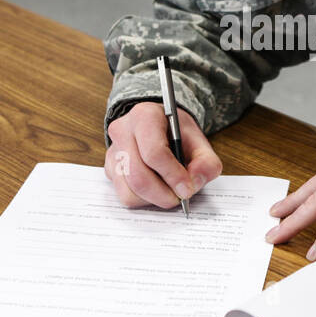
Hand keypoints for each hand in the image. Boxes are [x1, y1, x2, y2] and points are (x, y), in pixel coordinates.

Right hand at [105, 101, 222, 208]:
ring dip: (155, 199)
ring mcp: (113, 152)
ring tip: (170, 191)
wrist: (159, 128)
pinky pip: (125, 196)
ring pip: (130, 191)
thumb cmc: (178, 134)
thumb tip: (194, 183)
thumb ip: (206, 162)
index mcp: (145, 116)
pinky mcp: (110, 170)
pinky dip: (145, 200)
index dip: (173, 176)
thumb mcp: (199, 141)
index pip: (154, 152)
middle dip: (164, 194)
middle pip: (139, 176)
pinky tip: (157, 189)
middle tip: (181, 197)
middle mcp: (122, 132)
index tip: (187, 190)